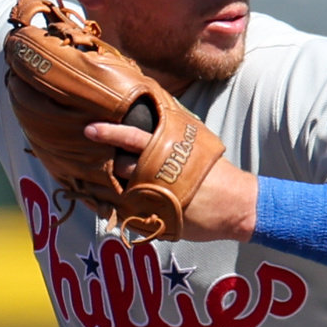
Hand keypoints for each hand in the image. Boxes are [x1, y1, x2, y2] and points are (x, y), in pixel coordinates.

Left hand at [84, 123, 257, 241]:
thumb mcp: (197, 141)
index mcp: (168, 149)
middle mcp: (160, 170)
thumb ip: (173, 130)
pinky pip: (131, 214)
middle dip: (109, 166)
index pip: (132, 138)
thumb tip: (159, 109)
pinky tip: (116, 207)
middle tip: (95, 163)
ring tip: (105, 187)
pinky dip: (121, 210)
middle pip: (122, 166)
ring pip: (123, 190)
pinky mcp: (159, 217)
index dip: (109, 133)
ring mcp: (158, 196)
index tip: (89, 130)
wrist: (237, 205)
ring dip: (113, 189)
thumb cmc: (216, 171)